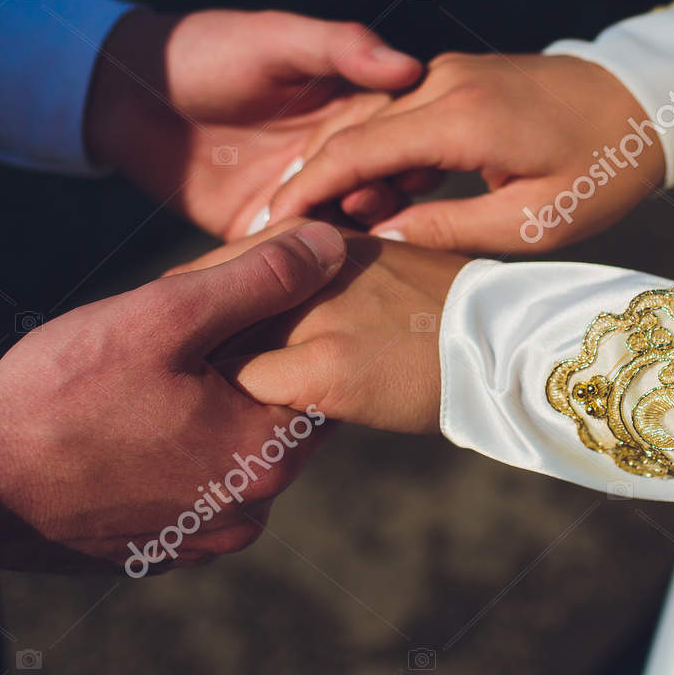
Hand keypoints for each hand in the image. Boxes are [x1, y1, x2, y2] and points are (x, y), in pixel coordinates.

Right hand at [0, 221, 346, 572]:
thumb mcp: (165, 315)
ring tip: (147, 384)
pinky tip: (128, 430)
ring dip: (209, 417)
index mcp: (266, 456)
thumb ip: (258, 279)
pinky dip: (175, 459)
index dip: (284, 333)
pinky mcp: (162, 554)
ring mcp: (204, 541)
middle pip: (276, 420)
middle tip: (179, 342)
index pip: (319, 380)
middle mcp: (249, 512)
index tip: (235, 311)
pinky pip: (193, 492)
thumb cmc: (64, 393)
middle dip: (244, 374)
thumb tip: (330, 246)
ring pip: (232, 456)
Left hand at [83, 9, 423, 238]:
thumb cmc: (207, 49)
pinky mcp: (265, 231)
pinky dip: (310, 263)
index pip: (403, 136)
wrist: (130, 93)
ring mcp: (304, 197)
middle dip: (386, 198)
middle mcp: (337, 158)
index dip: (413, 152)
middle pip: (386, 189)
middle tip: (363, 199)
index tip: (412, 163)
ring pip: (351, 228)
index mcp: (352, 109)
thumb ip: (341, 47)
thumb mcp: (277, 38)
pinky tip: (309, 261)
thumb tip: (411, 67)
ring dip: (355, 234)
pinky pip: (298, 255)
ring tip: (339, 230)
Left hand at [166, 220, 471, 434]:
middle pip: (205, 304)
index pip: (218, 268)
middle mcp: (308, 266)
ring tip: (185, 416)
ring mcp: (316, 316)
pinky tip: (233, 436)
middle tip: (162, 385)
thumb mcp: (377, 270)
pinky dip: (235, 415)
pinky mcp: (328, 369)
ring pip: (221, 349)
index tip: (169, 343)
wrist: (511, 345)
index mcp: (316, 238)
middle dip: (181, 346)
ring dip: (200, 383)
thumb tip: (260, 305)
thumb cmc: (447, 315)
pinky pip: (252, 393)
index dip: (187, 309)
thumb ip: (317, 279)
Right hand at [265, 52, 664, 252]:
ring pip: (372, 122)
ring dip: (344, 172)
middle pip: (352, 132)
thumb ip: (450, 228)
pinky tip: (369, 198)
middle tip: (282, 239)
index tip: (272, 230)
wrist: (646, 103)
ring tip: (322, 229)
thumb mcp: (532, 221)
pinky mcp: (460, 77)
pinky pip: (399, 116)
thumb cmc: (603, 171)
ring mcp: (450, 73)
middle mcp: (445, 83)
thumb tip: (382, 238)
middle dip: (313, 185)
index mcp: (462, 117)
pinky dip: (376, 155)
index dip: (308, 192)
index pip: (356, 150)